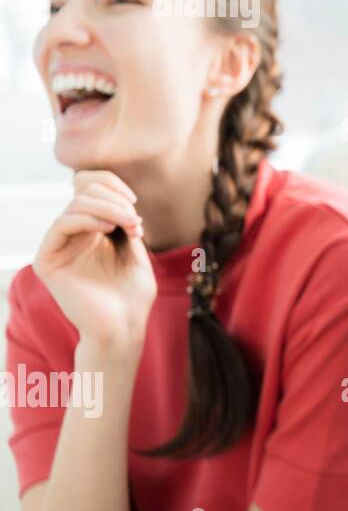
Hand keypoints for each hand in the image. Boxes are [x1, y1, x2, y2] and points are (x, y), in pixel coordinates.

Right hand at [33, 171, 156, 351]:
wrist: (125, 326)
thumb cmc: (133, 293)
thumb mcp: (134, 246)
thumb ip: (122, 218)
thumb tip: (113, 192)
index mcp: (92, 229)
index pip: (90, 187)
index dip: (111, 184)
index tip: (135, 201)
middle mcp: (73, 235)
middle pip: (83, 191)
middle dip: (115, 199)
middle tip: (135, 221)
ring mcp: (59, 247)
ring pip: (75, 204)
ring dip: (109, 208)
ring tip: (131, 225)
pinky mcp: (48, 261)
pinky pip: (62, 224)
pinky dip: (88, 219)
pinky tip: (109, 229)